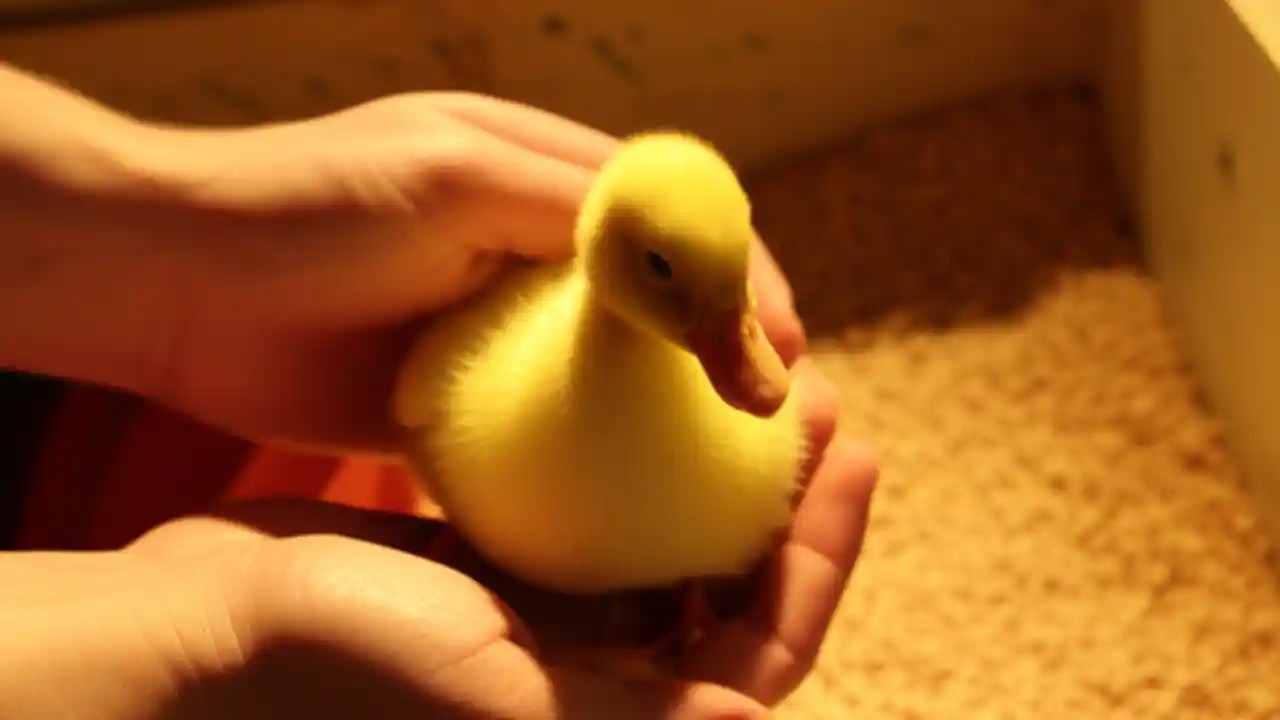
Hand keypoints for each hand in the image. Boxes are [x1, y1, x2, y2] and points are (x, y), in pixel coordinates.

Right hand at [0, 430, 872, 719]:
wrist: (211, 630)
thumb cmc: (345, 671)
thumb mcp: (510, 701)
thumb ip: (645, 715)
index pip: (767, 649)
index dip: (824, 555)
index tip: (852, 448)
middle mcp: (599, 686)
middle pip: (733, 590)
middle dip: (785, 498)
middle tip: (820, 397)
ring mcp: (552, 629)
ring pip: (672, 539)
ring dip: (716, 466)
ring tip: (747, 379)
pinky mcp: (504, 575)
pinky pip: (598, 506)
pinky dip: (633, 453)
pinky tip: (649, 385)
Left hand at [121, 92, 804, 451]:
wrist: (177, 283)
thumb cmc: (312, 206)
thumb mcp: (459, 177)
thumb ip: (579, 204)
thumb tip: (698, 252)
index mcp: (540, 174)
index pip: (675, 217)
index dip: (739, 275)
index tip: (780, 347)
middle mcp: (530, 248)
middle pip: (658, 296)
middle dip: (722, 347)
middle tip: (771, 416)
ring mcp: (496, 326)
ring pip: (611, 368)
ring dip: (670, 411)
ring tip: (724, 468)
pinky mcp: (460, 395)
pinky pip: (546, 427)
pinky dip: (591, 456)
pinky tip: (627, 496)